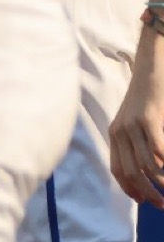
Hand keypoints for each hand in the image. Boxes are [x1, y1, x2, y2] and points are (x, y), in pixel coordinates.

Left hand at [111, 29, 163, 207]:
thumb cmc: (147, 98)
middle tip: (162, 205)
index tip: (143, 202)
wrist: (149, 69)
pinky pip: (158, 149)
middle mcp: (119, 131)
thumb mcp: (137, 123)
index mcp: (114, 134)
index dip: (130, 190)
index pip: (117, 171)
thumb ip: (138, 145)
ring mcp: (133, 125)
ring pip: (146, 165)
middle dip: (147, 193)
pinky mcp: (149, 118)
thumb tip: (149, 169)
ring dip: (161, 183)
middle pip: (131, 172)